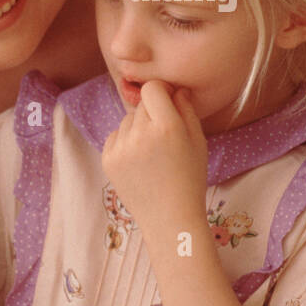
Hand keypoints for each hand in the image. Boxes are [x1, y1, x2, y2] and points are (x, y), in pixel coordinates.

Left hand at [102, 81, 207, 229]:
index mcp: (167, 127)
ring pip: (127, 120)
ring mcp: (120, 148)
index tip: (168, 101)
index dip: (161, 92)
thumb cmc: (190, 178)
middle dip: (152, 112)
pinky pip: (115, 136)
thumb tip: (175, 88)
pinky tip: (140, 160)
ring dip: (138, 128)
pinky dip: (125, 142)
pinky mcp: (107, 160)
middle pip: (140, 105)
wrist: (169, 216)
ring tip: (153, 152)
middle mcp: (140, 134)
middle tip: (165, 134)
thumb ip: (186, 110)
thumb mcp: (198, 141)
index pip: (153, 88)